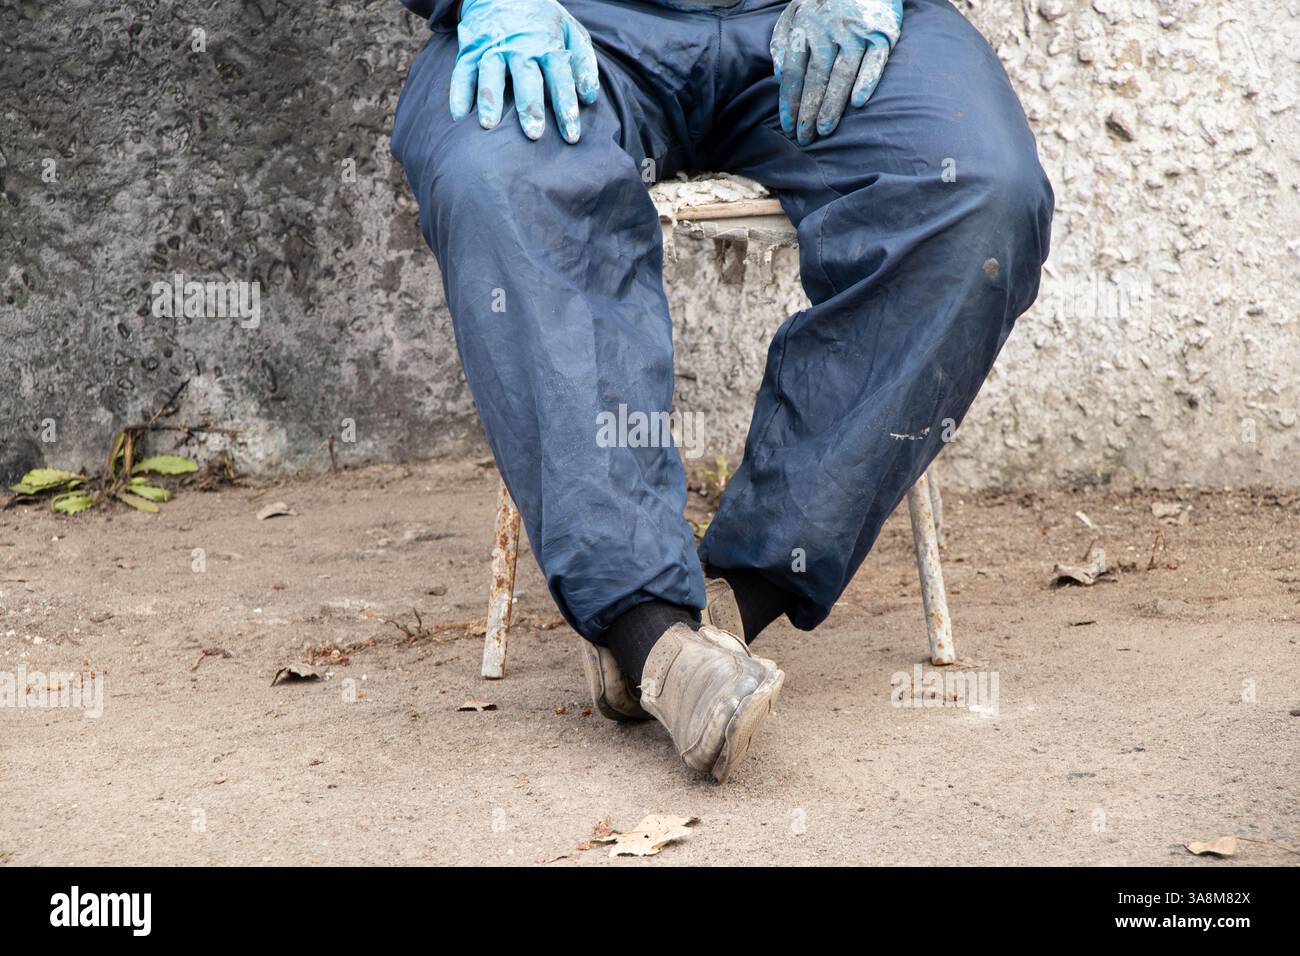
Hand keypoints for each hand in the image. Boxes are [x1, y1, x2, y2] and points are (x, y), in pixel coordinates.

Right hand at [449, 0, 599, 142]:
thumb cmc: (542, 21)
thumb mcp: (570, 31)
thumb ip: (583, 63)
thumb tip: (590, 98)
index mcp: (547, 43)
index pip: (560, 76)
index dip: (566, 106)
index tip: (571, 135)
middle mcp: (519, 46)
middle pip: (526, 77)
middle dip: (529, 105)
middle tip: (534, 134)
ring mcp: (492, 46)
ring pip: (490, 72)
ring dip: (490, 98)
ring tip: (489, 125)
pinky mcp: (470, 48)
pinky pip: (462, 71)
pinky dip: (458, 93)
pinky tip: (460, 116)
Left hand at [770, 0, 902, 145]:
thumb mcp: (796, 11)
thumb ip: (783, 40)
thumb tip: (779, 74)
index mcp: (805, 28)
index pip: (794, 72)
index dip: (790, 101)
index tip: (788, 126)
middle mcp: (829, 32)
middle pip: (816, 78)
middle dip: (808, 111)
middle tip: (804, 138)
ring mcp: (856, 32)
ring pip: (842, 74)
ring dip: (832, 104)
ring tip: (825, 130)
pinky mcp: (882, 32)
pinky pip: (875, 60)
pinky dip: (867, 80)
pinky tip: (859, 103)